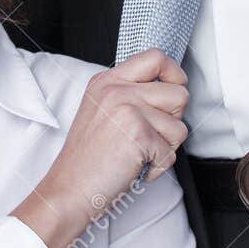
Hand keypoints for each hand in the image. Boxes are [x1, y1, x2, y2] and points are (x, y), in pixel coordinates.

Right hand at [14, 49, 188, 247]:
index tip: (170, 94)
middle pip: (179, 93)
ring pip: (180, 126)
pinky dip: (157, 167)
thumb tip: (171, 90)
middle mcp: (116, 90)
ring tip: (135, 153)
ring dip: (164, 148)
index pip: (156, 57)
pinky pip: (171, 152)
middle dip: (172, 121)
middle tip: (145, 136)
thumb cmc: (87, 160)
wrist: (68, 190)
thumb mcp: (101, 112)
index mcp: (107, 81)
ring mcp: (127, 109)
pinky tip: (133, 167)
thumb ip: (131, 95)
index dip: (174, 75)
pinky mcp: (138, 134)